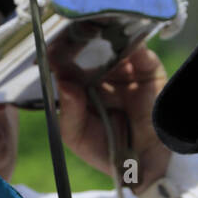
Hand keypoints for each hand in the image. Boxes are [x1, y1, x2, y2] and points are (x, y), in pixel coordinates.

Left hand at [56, 44, 171, 191]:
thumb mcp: (79, 137)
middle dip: (80, 41)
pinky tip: (122, 43)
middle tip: (71, 34)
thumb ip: (69, 113)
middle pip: (88, 50)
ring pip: (112, 46)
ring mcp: (123, 70)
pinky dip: (132, 45)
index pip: (65, 66)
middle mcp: (99, 76)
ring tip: (95, 33)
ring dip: (105, 39)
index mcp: (79, 89)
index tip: (50, 49)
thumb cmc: (107, 152)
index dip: (58, 57)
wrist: (146, 164)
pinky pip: (140, 51)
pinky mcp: (147, 69)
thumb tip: (64, 83)